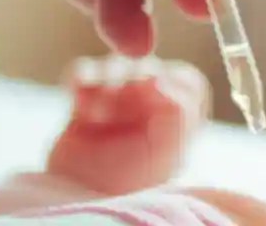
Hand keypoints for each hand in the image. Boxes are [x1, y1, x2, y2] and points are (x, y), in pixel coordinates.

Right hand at [47, 55, 209, 193]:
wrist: (79, 201)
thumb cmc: (129, 185)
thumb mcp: (166, 152)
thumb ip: (177, 111)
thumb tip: (161, 77)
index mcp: (176, 122)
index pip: (187, 81)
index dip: (172, 79)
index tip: (154, 89)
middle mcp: (150, 110)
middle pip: (149, 67)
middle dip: (134, 80)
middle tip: (121, 102)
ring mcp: (116, 104)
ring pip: (118, 65)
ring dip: (108, 81)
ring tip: (98, 113)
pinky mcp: (84, 103)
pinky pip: (84, 72)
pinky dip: (81, 79)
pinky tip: (81, 103)